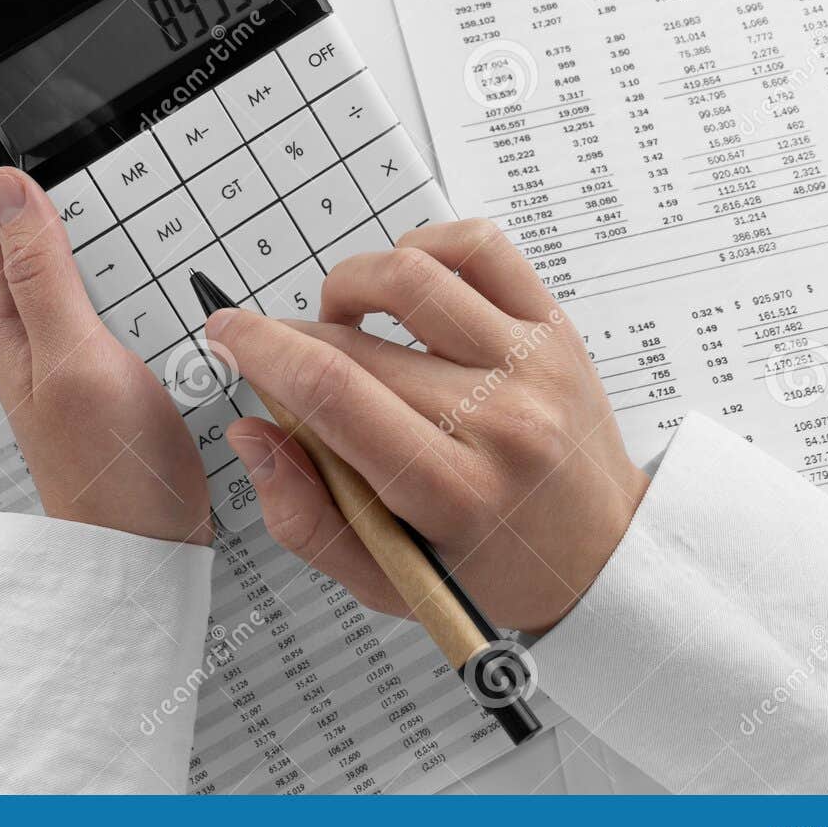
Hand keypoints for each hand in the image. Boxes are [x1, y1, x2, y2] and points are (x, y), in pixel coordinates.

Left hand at [0, 158, 209, 545]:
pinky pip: (121, 284)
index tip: (44, 108)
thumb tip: (11, 187)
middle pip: (36, 218)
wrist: (147, 545)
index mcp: (2, 311)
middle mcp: (28, 318)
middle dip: (65, 174)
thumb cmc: (104, 472)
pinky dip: (142, 261)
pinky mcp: (110, 352)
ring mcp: (70, 335)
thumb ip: (41, 273)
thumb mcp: (70, 358)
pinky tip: (171, 257)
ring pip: (84, 248)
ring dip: (110, 216)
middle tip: (95, 126)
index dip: (12, 154)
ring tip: (135, 178)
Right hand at [205, 219, 647, 633]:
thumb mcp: (388, 580)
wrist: (600, 555)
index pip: (335, 394)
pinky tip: (408, 291)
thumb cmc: (492, 569)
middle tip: (282, 359)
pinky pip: (478, 247)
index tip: (227, 335)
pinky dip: (424, 247)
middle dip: (293, 339)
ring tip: (345, 323)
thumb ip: (306, 518)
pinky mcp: (555, 326)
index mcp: (454, 491)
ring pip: (410, 274)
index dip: (261, 350)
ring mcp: (533, 364)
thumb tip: (254, 433)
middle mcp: (501, 419)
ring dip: (350, 285)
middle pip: (356, 344)